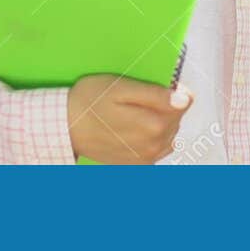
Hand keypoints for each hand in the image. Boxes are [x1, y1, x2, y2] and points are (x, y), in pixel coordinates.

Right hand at [66, 75, 191, 163]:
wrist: (64, 126)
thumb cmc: (91, 101)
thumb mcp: (122, 87)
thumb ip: (156, 94)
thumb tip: (185, 99)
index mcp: (154, 125)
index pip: (184, 103)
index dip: (173, 90)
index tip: (155, 86)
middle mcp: (154, 146)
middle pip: (177, 119)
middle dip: (166, 106)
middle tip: (138, 98)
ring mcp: (146, 158)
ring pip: (169, 133)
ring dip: (159, 121)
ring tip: (135, 113)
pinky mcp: (137, 164)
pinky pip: (158, 147)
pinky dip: (152, 135)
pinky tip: (135, 128)